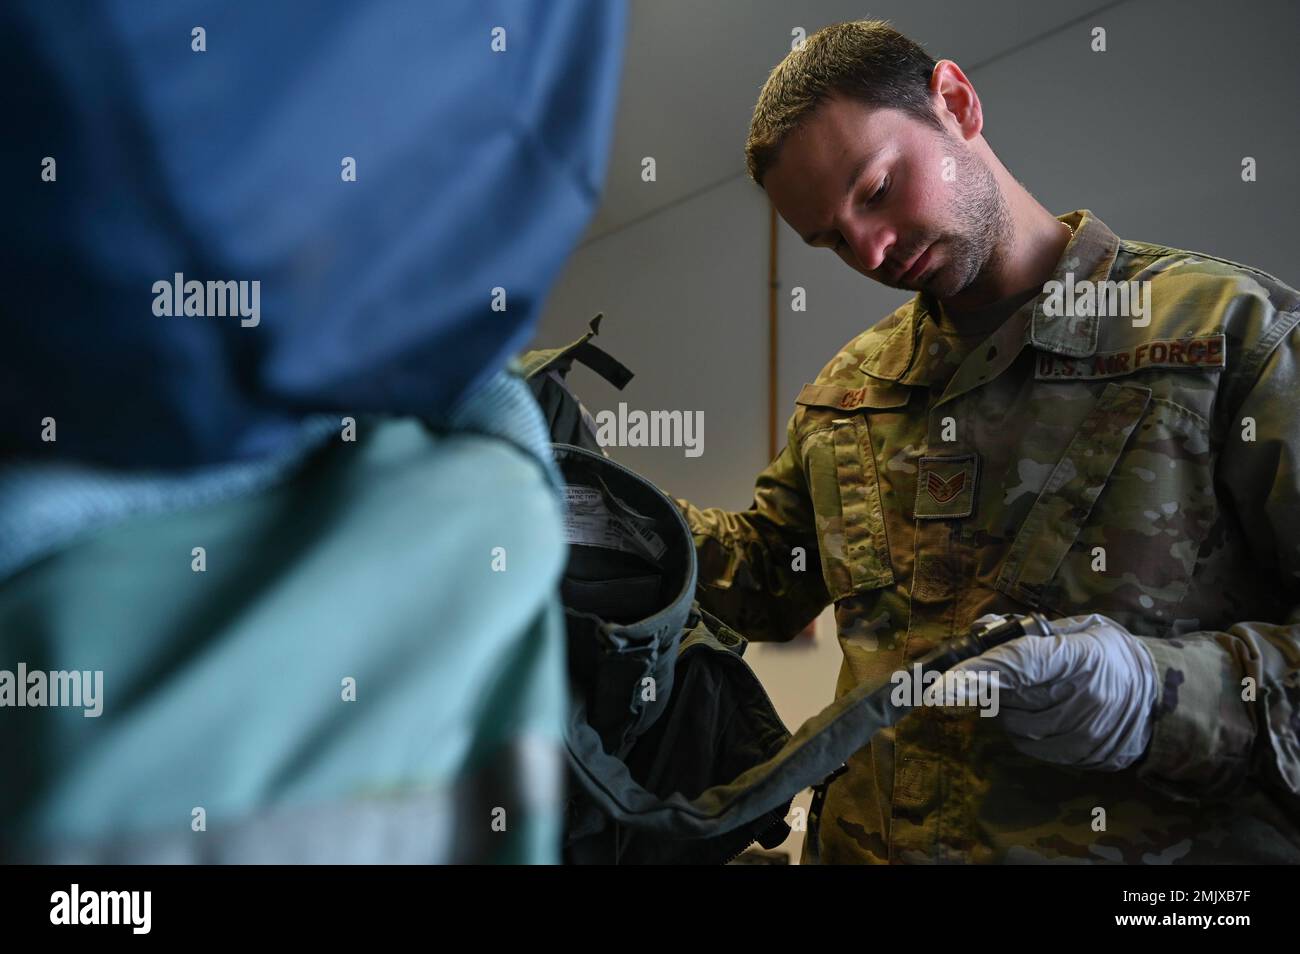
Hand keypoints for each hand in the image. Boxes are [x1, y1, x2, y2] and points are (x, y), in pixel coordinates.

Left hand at [950, 613, 1157, 770]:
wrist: (1158, 701)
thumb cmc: (1111, 656)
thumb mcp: (1081, 628)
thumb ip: (1031, 629)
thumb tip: (982, 629)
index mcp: (1083, 656)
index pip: (1021, 662)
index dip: (978, 671)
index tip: (942, 683)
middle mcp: (1085, 697)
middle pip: (1011, 695)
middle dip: (987, 686)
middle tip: (981, 678)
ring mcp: (1084, 732)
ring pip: (1015, 723)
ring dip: (1006, 707)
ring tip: (1029, 691)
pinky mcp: (1081, 756)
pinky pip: (1029, 744)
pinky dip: (1021, 728)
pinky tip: (1037, 712)